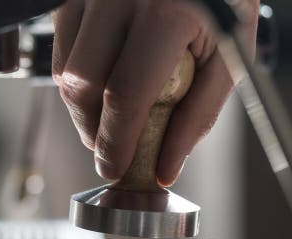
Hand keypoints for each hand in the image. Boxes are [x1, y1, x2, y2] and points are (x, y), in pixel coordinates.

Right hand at [52, 0, 258, 184]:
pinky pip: (62, 41)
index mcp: (166, 10)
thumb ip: (199, 113)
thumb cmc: (224, 0)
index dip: (115, 143)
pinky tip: (105, 75)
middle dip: (92, 130)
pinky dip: (78, 71)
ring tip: (113, 114)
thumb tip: (166, 166)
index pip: (125, 94)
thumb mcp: (229, 55)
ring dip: (82, 105)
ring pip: (65, 66)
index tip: (115, 169)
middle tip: (113, 148)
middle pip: (82, 83)